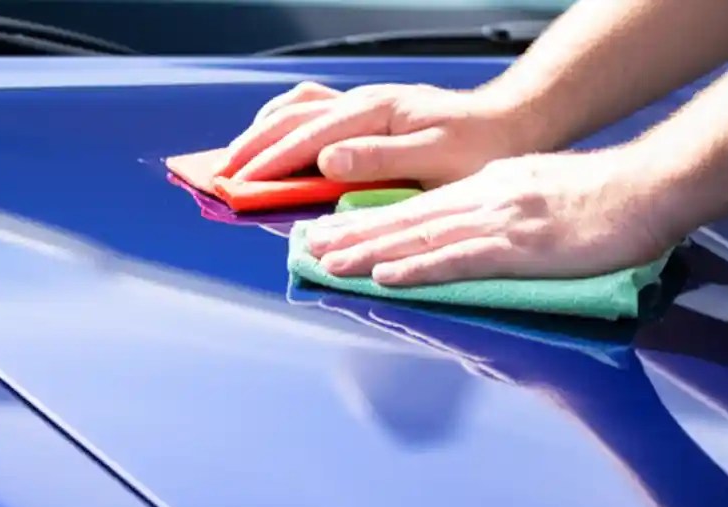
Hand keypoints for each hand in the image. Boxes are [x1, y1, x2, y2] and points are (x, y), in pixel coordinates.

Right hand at [219, 81, 527, 186]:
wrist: (507, 124)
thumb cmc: (477, 149)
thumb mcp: (435, 160)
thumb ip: (378, 159)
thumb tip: (324, 159)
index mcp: (375, 113)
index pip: (307, 136)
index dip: (269, 161)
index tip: (237, 183)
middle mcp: (364, 102)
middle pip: (291, 117)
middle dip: (251, 146)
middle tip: (220, 174)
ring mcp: (363, 103)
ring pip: (296, 107)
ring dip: (262, 131)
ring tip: (237, 158)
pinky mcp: (367, 111)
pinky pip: (312, 108)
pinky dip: (285, 123)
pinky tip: (274, 139)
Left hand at [305, 149, 680, 285]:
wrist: (648, 190)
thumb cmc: (607, 201)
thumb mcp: (544, 195)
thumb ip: (508, 215)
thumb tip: (482, 238)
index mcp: (492, 187)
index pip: (422, 206)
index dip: (377, 221)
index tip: (341, 232)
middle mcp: (486, 199)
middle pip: (408, 220)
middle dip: (357, 237)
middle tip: (314, 251)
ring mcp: (499, 223)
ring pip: (420, 239)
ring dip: (371, 253)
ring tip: (331, 265)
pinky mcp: (518, 248)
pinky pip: (456, 260)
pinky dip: (416, 269)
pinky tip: (386, 277)